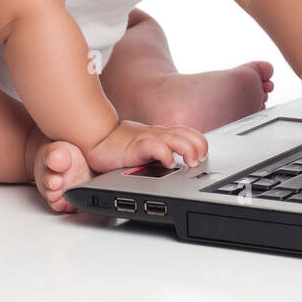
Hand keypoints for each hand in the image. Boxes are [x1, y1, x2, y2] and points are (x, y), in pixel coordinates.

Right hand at [85, 119, 209, 173]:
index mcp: (162, 135)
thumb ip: (162, 154)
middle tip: (200, 161)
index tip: (204, 157)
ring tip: (191, 162)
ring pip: (175, 138)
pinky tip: (168, 164)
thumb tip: (180, 168)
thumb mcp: (147, 150)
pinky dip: (165, 154)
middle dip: (199, 146)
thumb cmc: (121, 148)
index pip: (188, 133)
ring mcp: (147, 139)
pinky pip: (155, 146)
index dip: (199, 143)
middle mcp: (157, 135)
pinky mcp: (136, 146)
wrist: (97, 141)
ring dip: (188, 150)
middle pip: (186, 134)